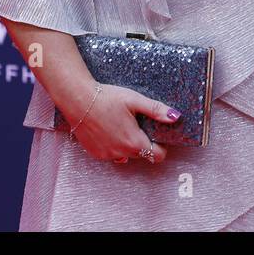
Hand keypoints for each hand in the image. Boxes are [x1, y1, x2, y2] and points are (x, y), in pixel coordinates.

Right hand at [66, 84, 180, 164]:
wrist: (78, 99)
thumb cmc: (107, 98)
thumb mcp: (135, 100)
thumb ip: (156, 110)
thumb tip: (175, 117)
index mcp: (134, 141)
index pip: (157, 156)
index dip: (161, 146)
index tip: (157, 134)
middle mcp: (121, 153)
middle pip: (141, 154)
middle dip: (143, 142)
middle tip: (137, 124)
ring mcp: (107, 155)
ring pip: (126, 155)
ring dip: (127, 145)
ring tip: (122, 126)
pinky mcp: (95, 154)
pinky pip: (111, 154)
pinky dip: (113, 146)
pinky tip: (109, 130)